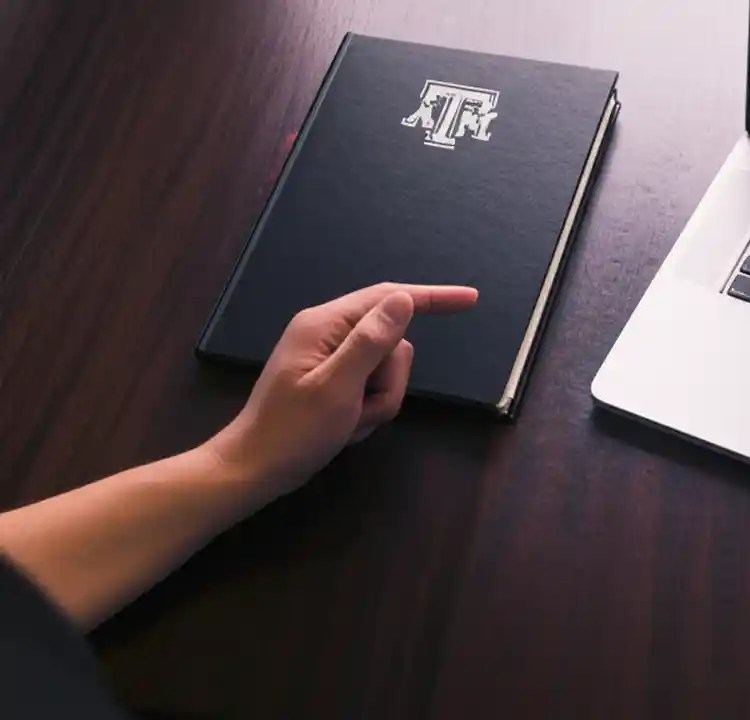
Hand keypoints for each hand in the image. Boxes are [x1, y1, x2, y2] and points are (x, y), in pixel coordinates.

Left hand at [207, 283, 477, 494]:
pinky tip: (346, 427)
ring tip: (350, 422)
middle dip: (389, 381)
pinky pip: (374, 388)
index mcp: (325, 324)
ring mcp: (331, 358)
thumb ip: (372, 342)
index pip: (389, 297)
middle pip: (393, 343)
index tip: (471, 299)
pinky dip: (368, 411)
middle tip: (362, 409)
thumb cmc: (292, 431)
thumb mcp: (337, 388)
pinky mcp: (334, 380)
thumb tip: (405, 300)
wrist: (255, 470)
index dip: (434, 298)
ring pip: (388, 370)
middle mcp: (329, 333)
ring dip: (379, 401)